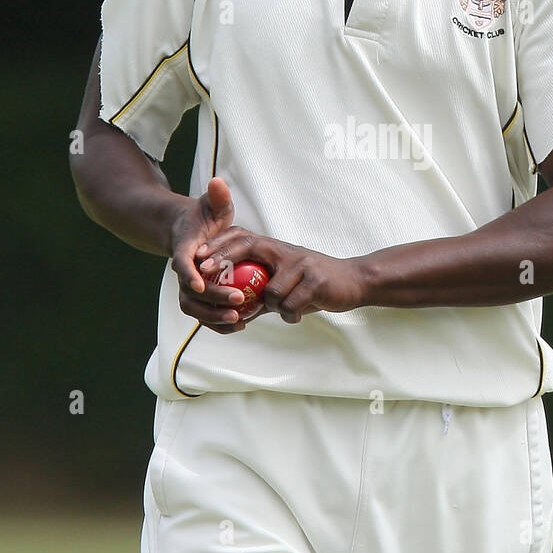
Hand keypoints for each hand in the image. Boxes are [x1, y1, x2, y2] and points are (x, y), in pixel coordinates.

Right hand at [169, 177, 250, 333]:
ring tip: (240, 320)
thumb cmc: (203, 216)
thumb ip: (216, 196)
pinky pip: (204, 315)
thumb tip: (218, 181)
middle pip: (191, 292)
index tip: (199, 284)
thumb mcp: (211, 204)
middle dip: (213, 298)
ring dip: (215, 317)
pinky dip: (218, 323)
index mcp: (183, 249)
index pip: (181, 263)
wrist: (189, 232)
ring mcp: (187, 286)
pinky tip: (242, 324)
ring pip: (195, 308)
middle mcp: (182, 272)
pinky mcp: (197, 297)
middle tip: (238, 300)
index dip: (189, 274)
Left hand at [194, 229, 367, 324]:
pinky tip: (297, 315)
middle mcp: (286, 251)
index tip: (199, 258)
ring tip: (287, 310)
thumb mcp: (286, 283)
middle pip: (249, 247)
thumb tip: (235, 309)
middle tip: (205, 274)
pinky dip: (290, 314)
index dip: (219, 245)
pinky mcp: (315, 281)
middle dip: (223, 259)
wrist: (353, 282)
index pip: (244, 238)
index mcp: (277, 249)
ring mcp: (301, 264)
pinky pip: (290, 304)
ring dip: (274, 307)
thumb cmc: (315, 285)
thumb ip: (262, 291)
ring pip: (270, 291)